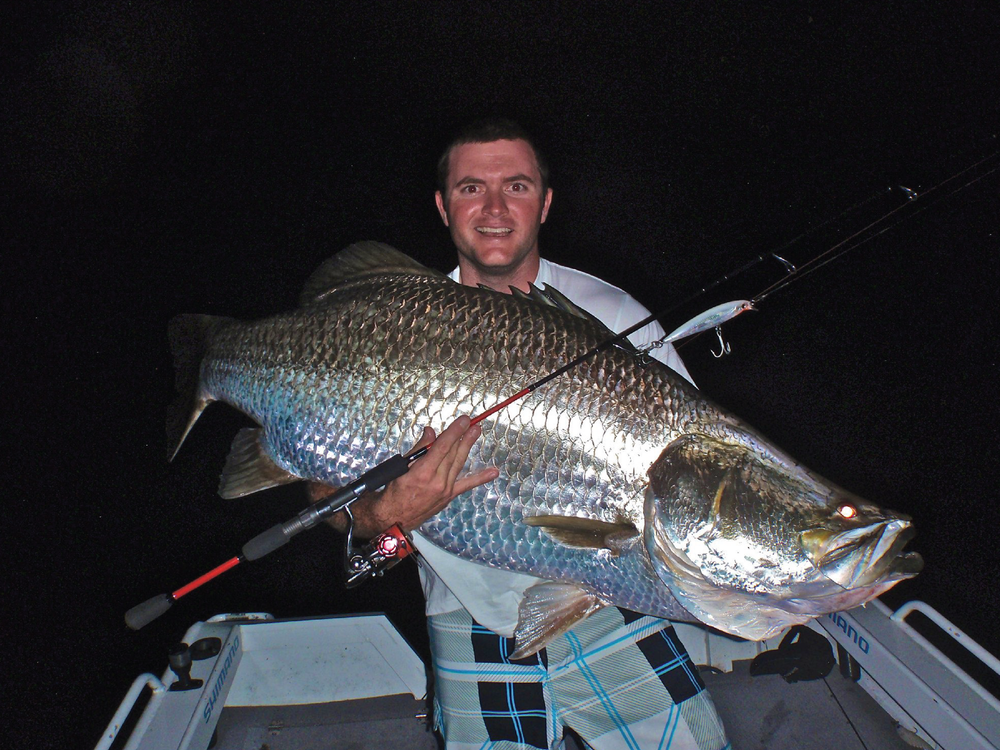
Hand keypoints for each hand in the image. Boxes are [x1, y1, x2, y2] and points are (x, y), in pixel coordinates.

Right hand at [311, 416, 498, 536]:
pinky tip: (493, 472)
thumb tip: (431, 432)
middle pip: (453, 453)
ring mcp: (445, 490)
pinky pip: (466, 485)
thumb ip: (419, 449)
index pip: (443, 446)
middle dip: (464, 436)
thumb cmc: (394, 491)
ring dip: (468, 446)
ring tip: (476, 433)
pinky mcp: (449, 496)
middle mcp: (437, 481)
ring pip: (459, 463)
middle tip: (474, 423)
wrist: (394, 517)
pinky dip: (480, 478)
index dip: (455, 431)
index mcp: (423, 472)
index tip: (464, 420)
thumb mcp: (401, 466)